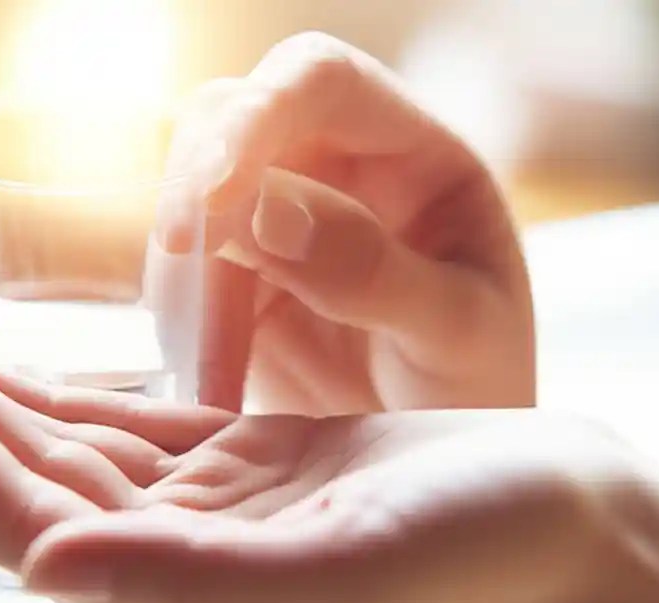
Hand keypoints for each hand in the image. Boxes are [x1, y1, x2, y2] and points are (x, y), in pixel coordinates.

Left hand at [0, 326, 634, 602]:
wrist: (576, 527)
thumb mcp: (345, 575)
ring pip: (70, 459)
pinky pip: (135, 437)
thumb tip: (44, 565)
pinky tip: (17, 375)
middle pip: (26, 490)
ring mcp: (217, 526)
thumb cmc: (486, 551)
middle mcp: (185, 578)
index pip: (26, 523)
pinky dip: (68, 400)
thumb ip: (192, 585)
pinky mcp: (252, 478)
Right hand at [150, 32, 533, 413]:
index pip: (323, 82)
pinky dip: (181, 326)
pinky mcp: (237, 279)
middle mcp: (340, 167)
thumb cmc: (480, 391)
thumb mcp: (457, 337)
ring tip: (219, 384)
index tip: (214, 197)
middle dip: (200, 196)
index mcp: (416, 154)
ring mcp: (280, 220)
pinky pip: (179, 274)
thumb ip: (374, 272)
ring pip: (189, 201)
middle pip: (231, 120)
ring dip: (186, 284)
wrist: (443, 464)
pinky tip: (215, 387)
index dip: (259, 114)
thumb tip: (269, 211)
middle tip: (190, 277)